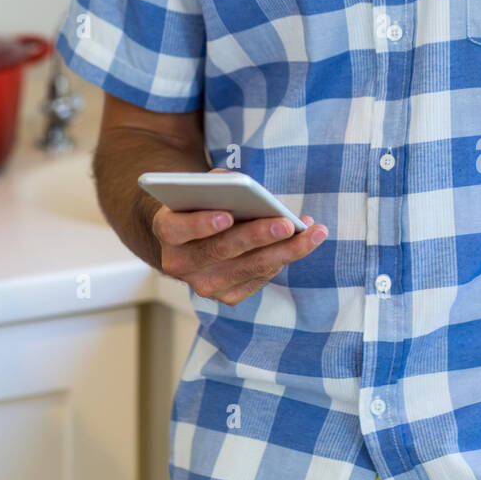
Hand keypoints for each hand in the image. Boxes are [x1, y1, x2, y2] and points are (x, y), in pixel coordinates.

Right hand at [151, 174, 326, 304]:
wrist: (192, 238)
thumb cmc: (202, 203)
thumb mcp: (203, 188)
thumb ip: (216, 183)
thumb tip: (242, 185)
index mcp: (168, 231)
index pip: (178, 229)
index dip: (201, 224)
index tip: (227, 215)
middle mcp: (181, 264)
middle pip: (221, 251)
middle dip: (257, 236)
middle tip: (286, 223)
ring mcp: (203, 285)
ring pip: (248, 269)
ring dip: (285, 250)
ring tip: (312, 232)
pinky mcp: (227, 296)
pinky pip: (259, 278)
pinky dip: (283, 259)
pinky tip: (304, 242)